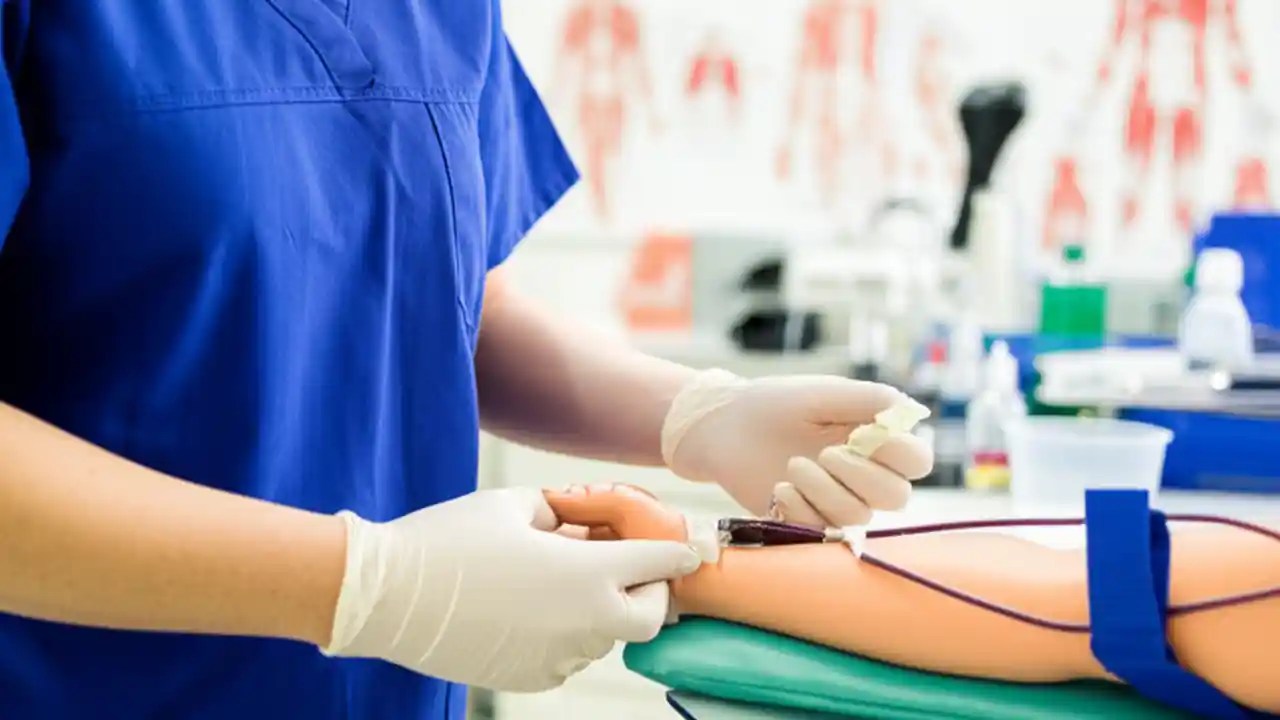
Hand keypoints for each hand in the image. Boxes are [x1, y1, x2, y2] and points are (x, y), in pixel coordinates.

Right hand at [320, 488, 701, 691]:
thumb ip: (564, 516)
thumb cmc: (451, 539)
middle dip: (647, 592)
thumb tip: (583, 530)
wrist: (389, 597)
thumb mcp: (514, 506)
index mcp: (588, 571)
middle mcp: (586, 621)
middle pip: (649, 616)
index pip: (659, 563)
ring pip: (606, 636)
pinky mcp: (534, 677)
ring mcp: (561, 656)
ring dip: (598, 610)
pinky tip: (526, 609)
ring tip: (553, 580)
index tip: (686, 550)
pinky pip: (569, 655)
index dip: (676, 552)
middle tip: (623, 570)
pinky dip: (564, 634)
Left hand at [661, 370, 932, 526]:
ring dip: (825, 490)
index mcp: (875, 440)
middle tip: (826, 453)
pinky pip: (822, 529)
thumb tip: (910, 413)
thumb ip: (868, 400)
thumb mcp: (822, 393)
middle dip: (862, 475)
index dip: (901, 455)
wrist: (723, 427)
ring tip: (792, 466)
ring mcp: (837, 500)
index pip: (916, 461)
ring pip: (858, 514)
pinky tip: (780, 487)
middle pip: (896, 496)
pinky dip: (801, 508)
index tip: (867, 438)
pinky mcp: (808, 520)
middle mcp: (864, 474)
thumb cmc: (774, 403)